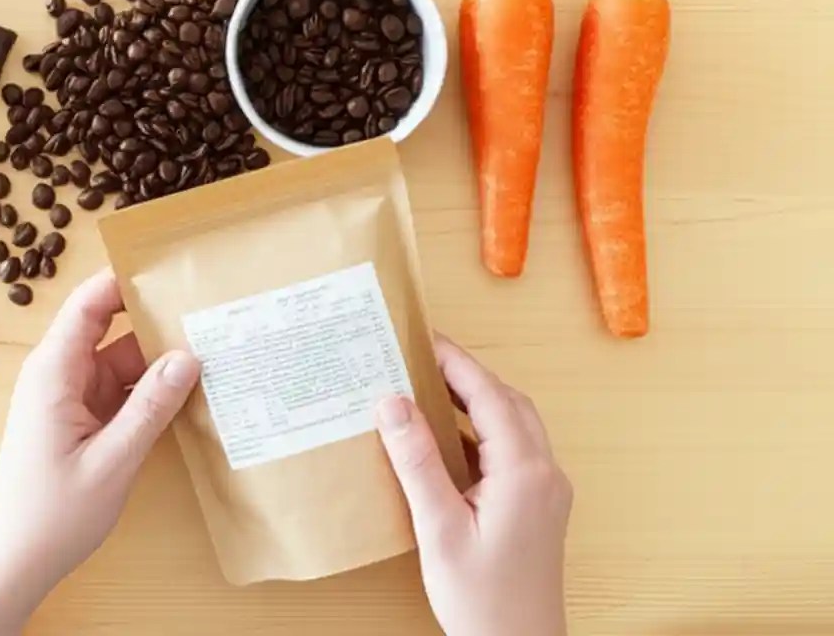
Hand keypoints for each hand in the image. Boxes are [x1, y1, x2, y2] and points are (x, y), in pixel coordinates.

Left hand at [0, 270, 201, 635]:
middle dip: (157, 321)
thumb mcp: (114, 459)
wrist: (13, 563)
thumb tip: (189, 357)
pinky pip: (117, 390)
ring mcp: (67, 397)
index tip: (173, 269)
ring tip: (214, 353)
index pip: (91, 302)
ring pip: (120, 361)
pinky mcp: (77, 420)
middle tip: (211, 314)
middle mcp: (58, 374)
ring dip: (159, 362)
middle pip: (112, 328)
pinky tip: (188, 395)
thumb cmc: (52, 513)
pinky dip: (148, 391)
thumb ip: (152, 406)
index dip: (127, 279)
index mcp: (54, 371)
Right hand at [375, 335, 572, 635]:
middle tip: (421, 357)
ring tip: (428, 388)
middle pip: (508, 403)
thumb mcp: (439, 529)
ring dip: (476, 401)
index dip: (456, 361)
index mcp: (524, 473)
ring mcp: (546, 492)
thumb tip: (393, 404)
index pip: (489, 397)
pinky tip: (447, 439)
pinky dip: (480, 431)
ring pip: (515, 425)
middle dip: (466, 374)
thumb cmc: (483, 602)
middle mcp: (544, 475)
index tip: (423, 337)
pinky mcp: (538, 507)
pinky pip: (513, 450)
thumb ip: (417, 462)